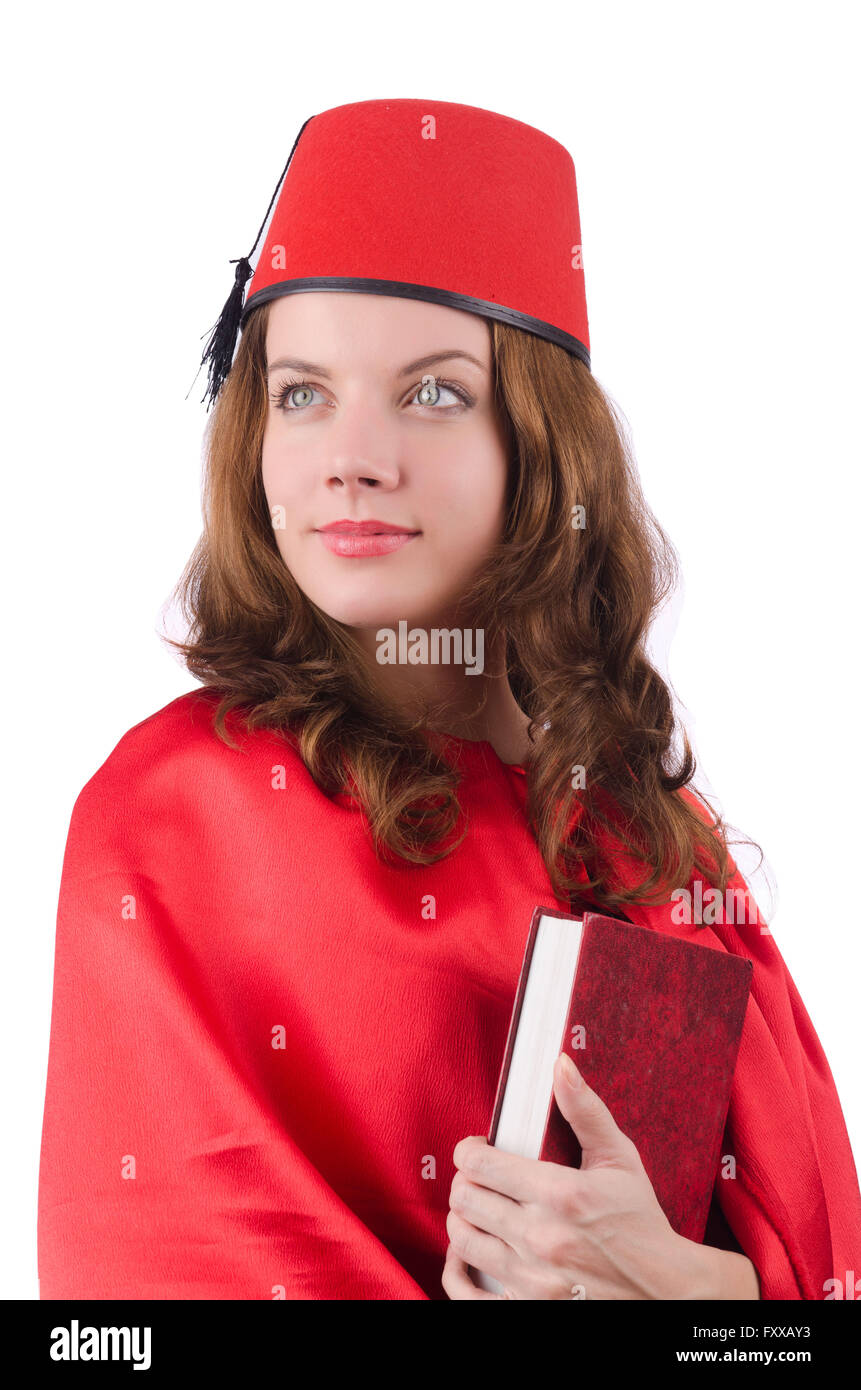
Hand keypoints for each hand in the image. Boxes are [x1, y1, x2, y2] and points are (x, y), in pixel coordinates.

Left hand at [442, 1052, 707, 1299]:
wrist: (665, 1290)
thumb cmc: (639, 1220)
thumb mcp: (619, 1158)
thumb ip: (584, 1109)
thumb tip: (559, 1063)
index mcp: (561, 1194)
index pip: (479, 1164)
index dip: (469, 1150)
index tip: (478, 1148)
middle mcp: (541, 1238)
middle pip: (465, 1198)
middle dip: (466, 1181)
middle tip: (481, 1177)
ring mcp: (531, 1281)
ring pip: (461, 1239)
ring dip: (463, 1218)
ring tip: (480, 1208)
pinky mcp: (526, 1310)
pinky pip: (464, 1293)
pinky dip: (456, 1269)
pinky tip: (466, 1253)